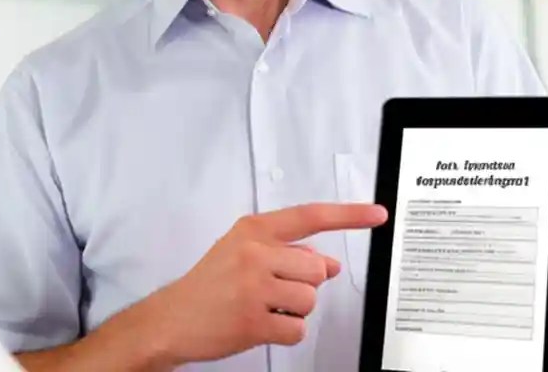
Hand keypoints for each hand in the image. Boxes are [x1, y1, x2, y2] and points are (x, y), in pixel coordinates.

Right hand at [148, 202, 387, 365]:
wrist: (171, 318)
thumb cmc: (208, 285)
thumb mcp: (243, 254)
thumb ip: (286, 253)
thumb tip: (329, 263)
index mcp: (253, 230)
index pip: (310, 216)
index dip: (349, 215)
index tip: (376, 214)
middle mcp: (254, 253)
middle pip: (315, 269)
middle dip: (303, 285)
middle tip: (271, 291)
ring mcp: (253, 287)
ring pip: (310, 300)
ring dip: (294, 311)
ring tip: (263, 308)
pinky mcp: (253, 320)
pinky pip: (297, 329)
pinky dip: (285, 333)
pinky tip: (260, 325)